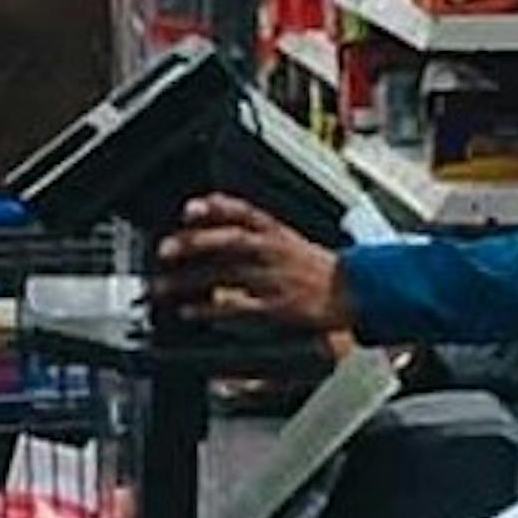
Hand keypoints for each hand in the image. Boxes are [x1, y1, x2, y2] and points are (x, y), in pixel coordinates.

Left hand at [155, 196, 353, 333]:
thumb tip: (220, 224)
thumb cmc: (318, 269)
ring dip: (189, 280)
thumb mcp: (290, 239)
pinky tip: (189, 311)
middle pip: (228, 240)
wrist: (355, 293)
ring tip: (162, 287)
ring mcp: (273, 278)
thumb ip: (256, 231)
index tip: (189, 209)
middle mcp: (272, 251)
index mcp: (277, 232)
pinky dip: (210, 309)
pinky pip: (236, 307)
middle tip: (164, 250)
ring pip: (225, 273)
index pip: (244, 211)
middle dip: (193, 243)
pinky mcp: (275, 307)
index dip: (215, 207)